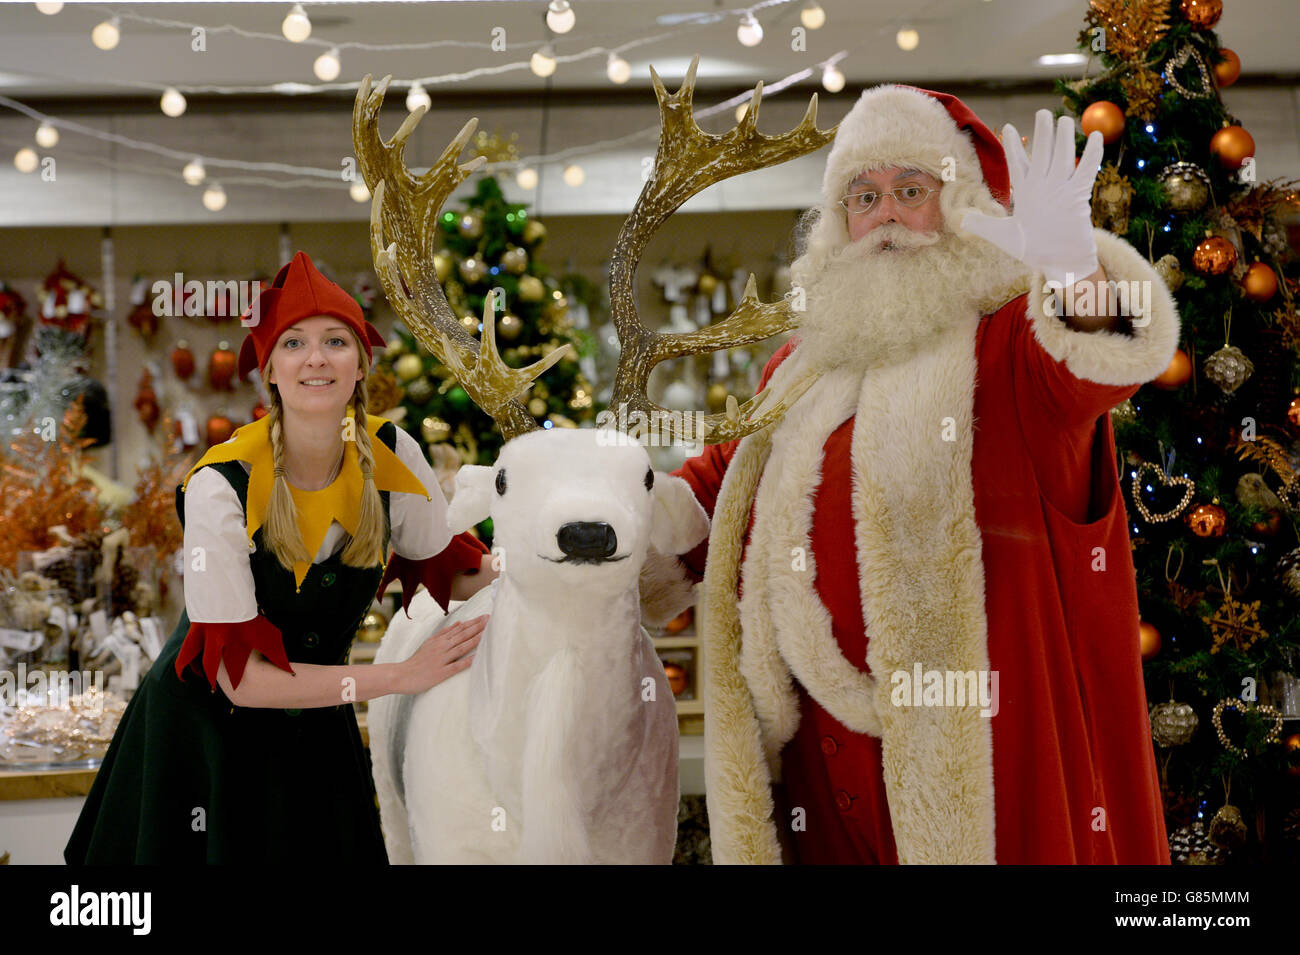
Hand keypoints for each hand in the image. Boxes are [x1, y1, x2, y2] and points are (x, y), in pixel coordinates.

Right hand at [397, 614, 487, 693]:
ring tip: (487, 632)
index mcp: (439, 640)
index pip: (459, 629)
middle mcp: (441, 647)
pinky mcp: (441, 672)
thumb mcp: (429, 643)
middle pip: (462, 635)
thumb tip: (459, 622)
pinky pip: (456, 666)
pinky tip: (477, 657)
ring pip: (461, 647)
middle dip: (477, 627)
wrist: (401, 675)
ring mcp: (441, 659)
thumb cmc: (416, 660)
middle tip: (490, 619)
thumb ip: (444, 633)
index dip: (473, 622)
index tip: (485, 617)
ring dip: (475, 639)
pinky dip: (467, 661)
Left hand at [960, 109, 1103, 289]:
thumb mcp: (1002, 236)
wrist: (1057, 263)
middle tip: (1042, 111)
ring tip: (1063, 119)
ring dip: (1063, 140)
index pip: (1018, 164)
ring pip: (1062, 158)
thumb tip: (961, 220)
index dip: (1014, 147)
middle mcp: (1044, 187)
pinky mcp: (1078, 197)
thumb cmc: (1032, 250)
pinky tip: (1095, 137)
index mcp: (1026, 193)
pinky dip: (1091, 156)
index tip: (1008, 127)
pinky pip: (1086, 173)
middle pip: (1043, 154)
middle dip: (1042, 134)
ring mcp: (1061, 190)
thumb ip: (983, 225)